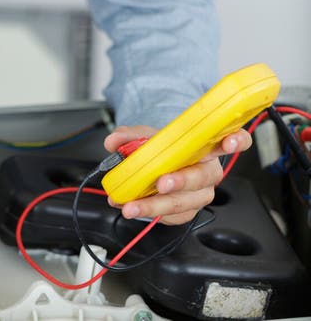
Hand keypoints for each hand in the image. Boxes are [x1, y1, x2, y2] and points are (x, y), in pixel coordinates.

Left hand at [103, 124, 251, 224]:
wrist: (161, 161)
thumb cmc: (163, 146)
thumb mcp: (146, 133)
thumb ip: (129, 135)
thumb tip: (112, 141)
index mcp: (207, 145)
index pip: (236, 140)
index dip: (237, 141)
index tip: (228, 142)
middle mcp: (209, 171)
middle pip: (202, 178)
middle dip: (181, 181)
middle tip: (161, 183)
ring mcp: (200, 193)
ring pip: (185, 203)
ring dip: (156, 205)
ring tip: (132, 205)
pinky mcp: (189, 211)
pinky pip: (175, 216)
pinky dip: (154, 213)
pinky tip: (137, 209)